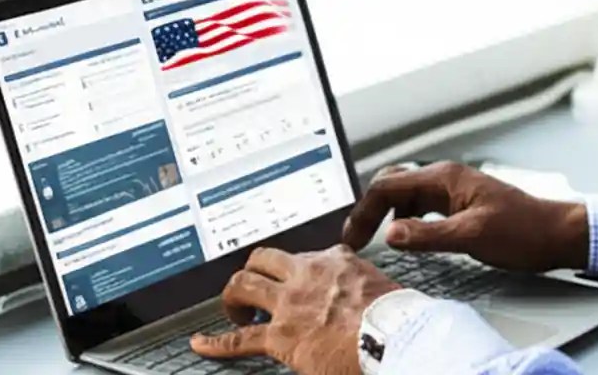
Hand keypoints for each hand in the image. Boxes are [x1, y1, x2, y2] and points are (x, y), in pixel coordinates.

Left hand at [191, 245, 400, 374]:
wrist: (395, 337)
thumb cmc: (397, 317)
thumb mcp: (382, 284)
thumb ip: (365, 282)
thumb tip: (369, 295)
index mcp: (334, 260)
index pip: (305, 255)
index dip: (296, 269)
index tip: (296, 280)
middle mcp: (306, 274)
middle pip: (262, 259)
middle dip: (253, 273)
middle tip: (255, 291)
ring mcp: (290, 304)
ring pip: (242, 285)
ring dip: (234, 297)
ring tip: (236, 311)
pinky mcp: (280, 336)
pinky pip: (237, 338)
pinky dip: (215, 342)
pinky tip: (200, 343)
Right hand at [342, 161, 588, 272]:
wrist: (556, 234)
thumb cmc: (523, 231)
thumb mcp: (472, 236)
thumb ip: (429, 235)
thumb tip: (389, 235)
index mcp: (445, 177)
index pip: (388, 186)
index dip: (364, 212)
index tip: (352, 239)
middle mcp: (445, 178)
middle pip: (392, 186)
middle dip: (369, 209)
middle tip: (355, 239)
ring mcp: (453, 190)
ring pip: (405, 196)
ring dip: (385, 214)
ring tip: (371, 239)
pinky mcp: (460, 204)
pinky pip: (421, 206)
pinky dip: (404, 219)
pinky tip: (403, 237)